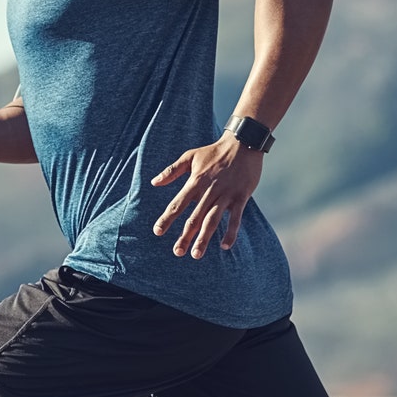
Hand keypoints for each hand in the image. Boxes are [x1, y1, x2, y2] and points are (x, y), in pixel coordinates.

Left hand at [151, 136, 263, 257]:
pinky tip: (225, 246)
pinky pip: (236, 218)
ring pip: (213, 220)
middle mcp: (210, 190)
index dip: (167, 218)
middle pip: (195, 217)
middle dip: (185, 235)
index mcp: (195, 181)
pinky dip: (231, 231)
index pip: (178, 203)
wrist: (243, 142)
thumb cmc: (214, 151)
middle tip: (177, 252)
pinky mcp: (241, 197)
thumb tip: (154, 182)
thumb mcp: (190, 156)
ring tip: (196, 254)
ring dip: (204, 238)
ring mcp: (226, 194)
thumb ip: (172, 171)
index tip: (158, 231)